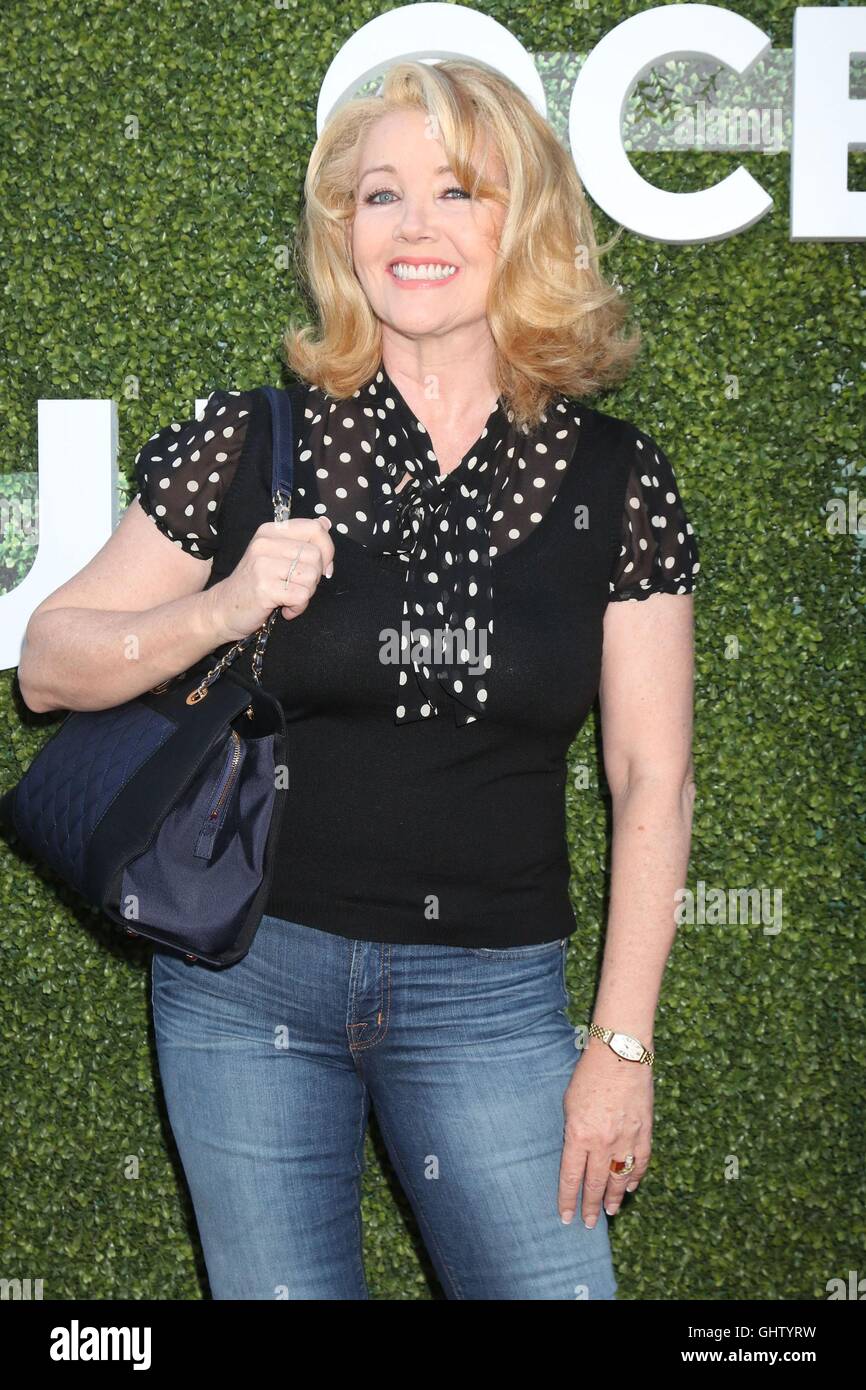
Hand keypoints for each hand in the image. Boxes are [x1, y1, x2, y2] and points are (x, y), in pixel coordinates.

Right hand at [209, 516, 334, 641]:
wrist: (223, 609)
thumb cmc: (254, 584)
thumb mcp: (275, 555)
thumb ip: (300, 539)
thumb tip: (326, 522)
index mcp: (270, 531)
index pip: (315, 529)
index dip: (327, 551)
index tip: (321, 568)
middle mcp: (265, 543)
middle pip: (317, 555)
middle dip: (315, 577)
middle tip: (296, 587)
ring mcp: (263, 565)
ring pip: (312, 576)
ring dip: (306, 594)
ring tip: (288, 598)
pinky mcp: (264, 587)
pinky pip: (302, 596)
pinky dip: (298, 607)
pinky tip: (285, 608)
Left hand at [558, 1039, 652, 1226]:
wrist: (621, 1054)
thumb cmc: (589, 1074)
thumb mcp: (569, 1103)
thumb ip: (573, 1132)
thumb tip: (577, 1154)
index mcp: (579, 1135)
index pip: (571, 1177)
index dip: (568, 1200)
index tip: (566, 1217)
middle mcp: (602, 1142)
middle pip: (595, 1184)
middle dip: (591, 1206)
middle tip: (589, 1223)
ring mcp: (626, 1139)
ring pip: (620, 1178)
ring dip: (614, 1197)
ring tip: (609, 1212)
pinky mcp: (644, 1132)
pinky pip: (640, 1163)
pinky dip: (635, 1177)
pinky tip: (629, 1187)